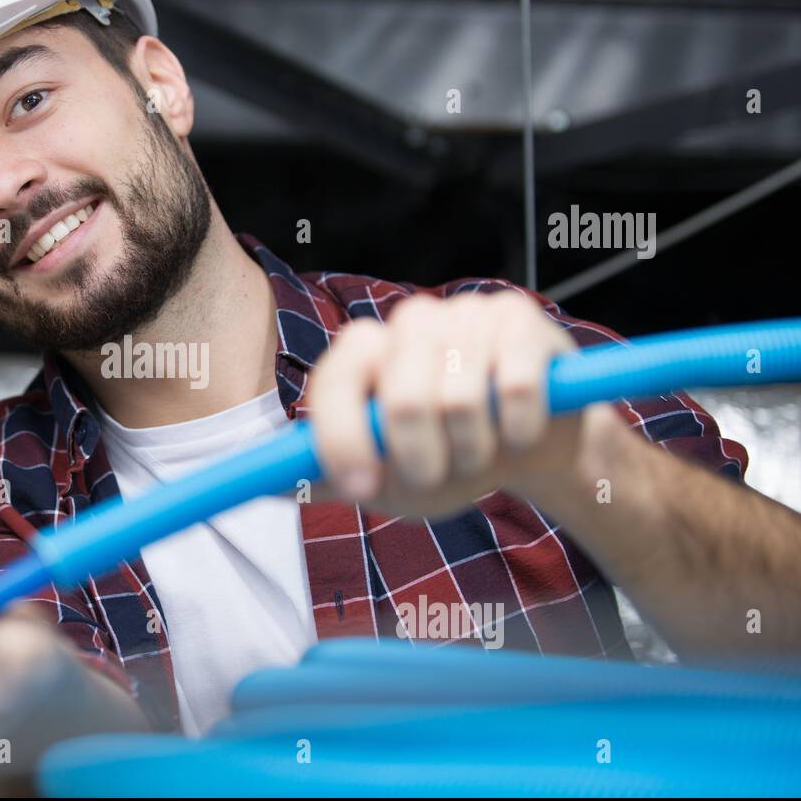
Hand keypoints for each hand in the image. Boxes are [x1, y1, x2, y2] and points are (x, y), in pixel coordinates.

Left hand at [306, 291, 599, 517]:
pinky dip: (519, 431)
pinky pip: (515, 388)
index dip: (343, 440)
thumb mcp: (384, 478)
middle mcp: (407, 322)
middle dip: (421, 461)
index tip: (362, 487)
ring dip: (473, 452)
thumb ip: (328, 478)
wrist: (528, 445)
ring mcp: (463, 313)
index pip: (335, 383)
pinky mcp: (517, 317)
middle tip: (436, 477)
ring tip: (477, 453)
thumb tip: (272, 487)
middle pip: (404, 400)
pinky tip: (518, 431)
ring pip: (461, 401)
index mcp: (362, 353)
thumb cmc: (445, 458)